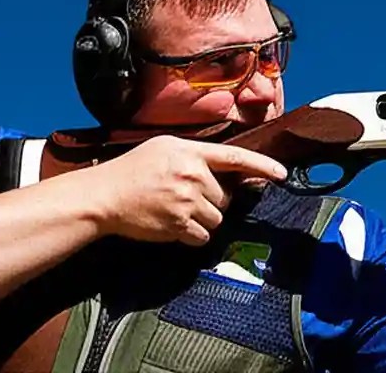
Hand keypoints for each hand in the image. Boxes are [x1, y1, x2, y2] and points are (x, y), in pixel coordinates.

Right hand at [79, 135, 288, 245]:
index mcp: (192, 152)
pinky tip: (174, 225)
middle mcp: (192, 175)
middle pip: (226, 197)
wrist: (103, 196)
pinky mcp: (177, 224)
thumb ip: (197, 154)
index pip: (236, 157)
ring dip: (203, 219)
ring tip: (178, 210)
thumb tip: (228, 167)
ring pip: (217, 218)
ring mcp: (186, 201)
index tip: (282, 174)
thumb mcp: (165, 148)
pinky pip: (203, 236)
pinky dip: (193, 235)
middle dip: (213, 201)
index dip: (262, 166)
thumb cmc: (133, 170)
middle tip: (186, 197)